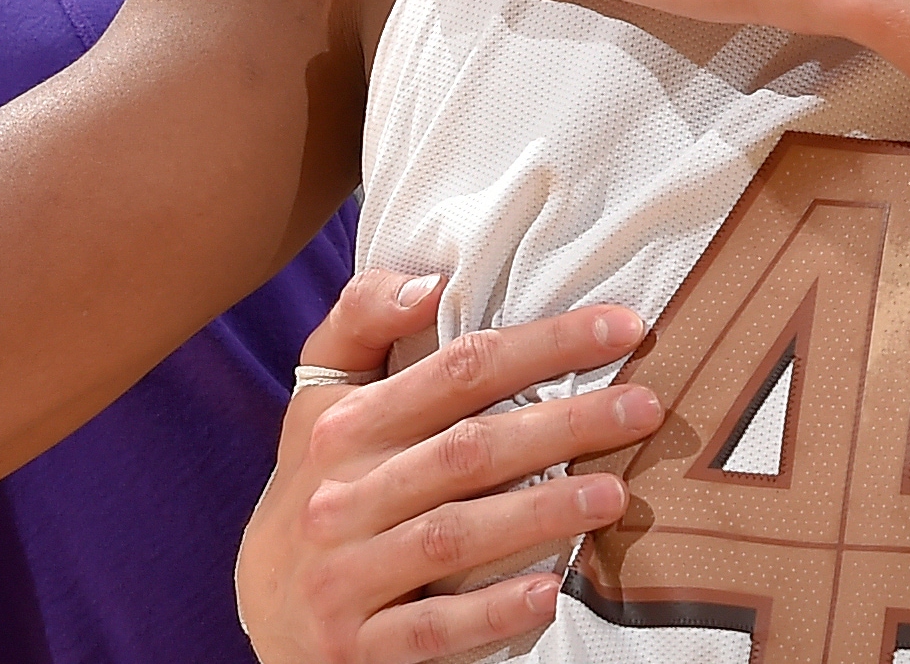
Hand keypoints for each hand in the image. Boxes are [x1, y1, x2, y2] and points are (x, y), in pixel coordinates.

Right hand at [236, 269, 667, 663]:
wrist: (265, 621)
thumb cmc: (318, 492)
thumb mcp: (319, 403)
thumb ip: (360, 321)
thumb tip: (430, 281)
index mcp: (341, 428)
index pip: (458, 371)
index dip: (544, 344)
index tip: (623, 327)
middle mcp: (338, 497)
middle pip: (467, 449)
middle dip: (563, 425)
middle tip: (644, 409)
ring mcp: (343, 575)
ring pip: (453, 535)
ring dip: (539, 513)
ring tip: (615, 494)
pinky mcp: (354, 648)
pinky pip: (431, 628)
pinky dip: (491, 611)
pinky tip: (550, 592)